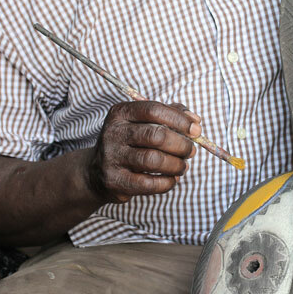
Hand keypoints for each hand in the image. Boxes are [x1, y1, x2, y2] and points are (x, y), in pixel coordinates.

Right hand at [86, 101, 200, 202]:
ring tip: (182, 166)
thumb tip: (195, 120)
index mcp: (121, 113)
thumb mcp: (142, 123)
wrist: (96, 173)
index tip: (196, 130)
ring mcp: (111, 157)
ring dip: (176, 165)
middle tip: (191, 151)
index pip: (154, 110)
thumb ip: (169, 115)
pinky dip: (167, 182)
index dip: (179, 120)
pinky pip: (149, 183)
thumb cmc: (129, 143)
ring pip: (154, 160)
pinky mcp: (114, 181)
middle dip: (181, 144)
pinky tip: (172, 179)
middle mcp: (113, 132)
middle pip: (156, 136)